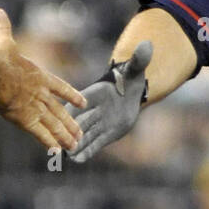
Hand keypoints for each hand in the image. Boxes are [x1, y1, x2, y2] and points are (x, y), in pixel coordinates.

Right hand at [0, 9, 85, 150]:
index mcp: (40, 77)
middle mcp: (42, 95)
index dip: (72, 96)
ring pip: (54, 125)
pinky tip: (58, 153)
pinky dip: (49, 144)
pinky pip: (40, 135)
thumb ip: (3, 29)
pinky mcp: (27, 121)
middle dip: (71, 124)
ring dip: (65, 136)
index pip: (61, 88)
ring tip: (75, 146)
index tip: (83, 103)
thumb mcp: (5, 43)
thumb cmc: (0, 61)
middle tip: (80, 134)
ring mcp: (36, 109)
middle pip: (60, 111)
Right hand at [66, 42, 152, 162]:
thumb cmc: (130, 77)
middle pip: (79, 123)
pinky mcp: (105, 134)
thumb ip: (138, 60)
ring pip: (84, 136)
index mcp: (95, 95)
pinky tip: (77, 161)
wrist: (130, 92)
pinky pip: (94, 144)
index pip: (82, 103)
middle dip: (70, 133)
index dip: (74, 111)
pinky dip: (86, 152)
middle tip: (60, 143)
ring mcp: (98, 124)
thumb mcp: (135, 69)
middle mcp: (93, 111)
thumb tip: (148, 46)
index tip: (66, 118)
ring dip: (75, 146)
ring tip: (65, 157)